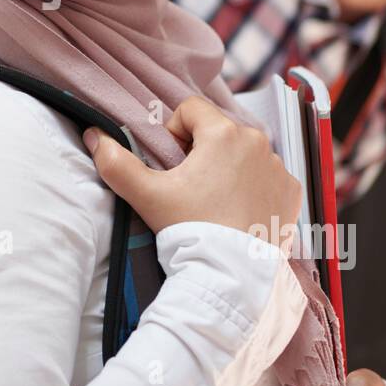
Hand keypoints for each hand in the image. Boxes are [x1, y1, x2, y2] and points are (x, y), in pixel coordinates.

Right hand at [81, 96, 301, 241]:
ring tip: (214, 204)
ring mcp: (279, 167)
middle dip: (201, 152)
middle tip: (189, 188)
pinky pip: (266, 177)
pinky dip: (253, 188)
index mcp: (223, 133)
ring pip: (242, 153)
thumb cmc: (190, 229)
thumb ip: (116, 164)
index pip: (191, 109)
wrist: (230, 276)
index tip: (171, 164)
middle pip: (218, 131)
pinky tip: (239, 213)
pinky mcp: (291, 191)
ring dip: (227, 168)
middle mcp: (257, 142)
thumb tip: (94, 137)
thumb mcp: (147, 195)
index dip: (173, 132)